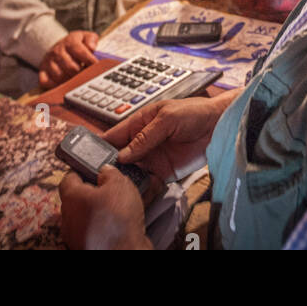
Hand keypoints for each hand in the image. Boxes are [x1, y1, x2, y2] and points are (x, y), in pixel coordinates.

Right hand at [37, 30, 98, 88]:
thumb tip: (91, 47)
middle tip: (87, 76)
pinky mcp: (42, 71)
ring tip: (77, 80)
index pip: (82, 53)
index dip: (91, 62)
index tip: (97, 68)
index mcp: (70, 42)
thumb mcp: (84, 37)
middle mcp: (57, 51)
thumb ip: (91, 39)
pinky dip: (55, 85)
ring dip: (70, 81)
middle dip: (82, 74)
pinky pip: (46, 82)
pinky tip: (63, 84)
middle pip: (72, 68)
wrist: (56, 45)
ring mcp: (48, 62)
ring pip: (60, 76)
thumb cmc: (73, 44)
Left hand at [59, 165, 152, 249]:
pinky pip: (94, 230)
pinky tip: (119, 223)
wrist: (123, 252)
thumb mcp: (119, 184)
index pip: (69, 178)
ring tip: (119, 207)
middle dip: (93, 192)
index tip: (94, 169)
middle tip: (111, 188)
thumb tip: (105, 171)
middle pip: (77, 198)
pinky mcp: (87, 247)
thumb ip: (110, 173)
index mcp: (71, 197)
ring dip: (99, 210)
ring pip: (86, 216)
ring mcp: (76, 235)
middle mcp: (68, 218)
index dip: (82, 171)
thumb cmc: (117, 218)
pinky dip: (104, 226)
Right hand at [107, 95, 228, 180]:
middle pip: (118, 156)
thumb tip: (123, 155)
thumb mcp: (167, 119)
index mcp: (139, 123)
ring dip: (122, 178)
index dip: (100, 146)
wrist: (219, 126)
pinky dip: (139, 187)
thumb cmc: (194, 113)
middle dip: (108, 166)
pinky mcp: (163, 172)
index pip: (114, 136)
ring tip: (112, 187)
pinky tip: (132, 192)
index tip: (86, 158)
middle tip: (97, 178)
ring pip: (130, 171)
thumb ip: (144, 137)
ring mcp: (152, 158)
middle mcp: (142, 142)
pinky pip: (146, 181)